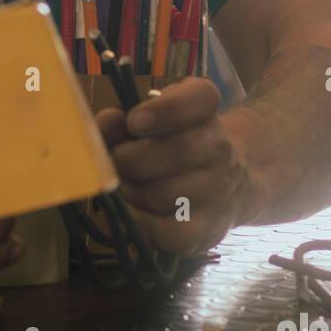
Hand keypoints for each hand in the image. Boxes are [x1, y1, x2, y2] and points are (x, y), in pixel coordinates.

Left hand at [95, 78, 255, 254]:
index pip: (200, 98)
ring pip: (163, 192)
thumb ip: (121, 118)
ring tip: (124, 186)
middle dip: (129, 158)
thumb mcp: (148, 117)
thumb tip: (106, 125)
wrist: (223, 185)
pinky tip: (128, 213)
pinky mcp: (207, 230)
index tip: (134, 121)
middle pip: (174, 151)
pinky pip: (168, 233)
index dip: (165, 110)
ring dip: (130, 191)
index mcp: (204, 107)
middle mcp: (219, 146)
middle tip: (116, 162)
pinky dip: (140, 224)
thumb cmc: (169, 143)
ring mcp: (218, 190)